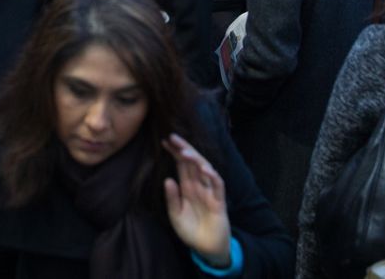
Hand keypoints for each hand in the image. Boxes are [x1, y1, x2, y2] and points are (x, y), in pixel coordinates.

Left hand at [163, 133, 231, 267]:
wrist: (206, 248)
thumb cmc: (190, 230)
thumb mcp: (175, 215)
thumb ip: (172, 198)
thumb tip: (167, 179)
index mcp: (187, 187)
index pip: (181, 165)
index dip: (175, 152)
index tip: (164, 141)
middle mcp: (199, 185)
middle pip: (192, 162)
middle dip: (184, 149)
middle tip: (173, 137)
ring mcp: (210, 192)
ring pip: (205, 169)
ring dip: (196, 159)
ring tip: (185, 152)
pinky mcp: (219, 201)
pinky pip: (218, 185)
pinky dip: (213, 176)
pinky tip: (205, 169)